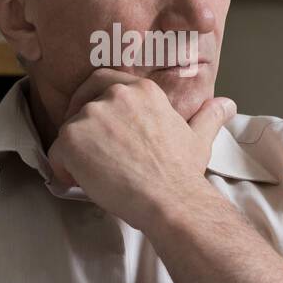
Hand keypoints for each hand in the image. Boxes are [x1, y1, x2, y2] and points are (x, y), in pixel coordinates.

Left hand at [47, 68, 236, 229]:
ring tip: (93, 174)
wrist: (170, 200)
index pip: (104, 82)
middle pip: (82, 102)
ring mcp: (91, 115)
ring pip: (68, 129)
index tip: (100, 126)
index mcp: (142, 89)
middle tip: (87, 148)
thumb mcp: (198, 138)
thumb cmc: (182, 173)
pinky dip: (63, 170)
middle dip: (79, 121)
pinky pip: (55, 153)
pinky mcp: (71, 138)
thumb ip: (209, 116)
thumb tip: (227, 104)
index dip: (96, 103)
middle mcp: (115, 95)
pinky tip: (81, 182)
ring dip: (75, 151)